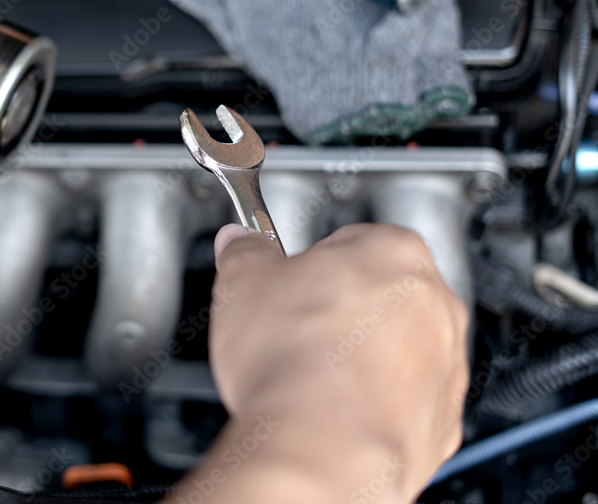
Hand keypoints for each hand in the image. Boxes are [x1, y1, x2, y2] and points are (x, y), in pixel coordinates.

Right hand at [174, 223, 467, 502]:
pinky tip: (330, 408)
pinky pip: (404, 401)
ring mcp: (445, 366)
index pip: (351, 238)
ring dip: (360, 356)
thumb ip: (245, 252)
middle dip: (339, 308)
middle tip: (292, 326)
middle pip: (380, 292)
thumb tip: (240, 243)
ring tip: (306, 373)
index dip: (310, 261)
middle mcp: (435, 304)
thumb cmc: (292, 361)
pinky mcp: (440, 421)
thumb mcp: (242, 281)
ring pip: (398, 348)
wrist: (319, 448)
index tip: (287, 277)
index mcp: (393, 250)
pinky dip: (372, 402)